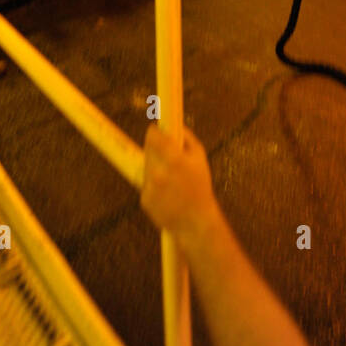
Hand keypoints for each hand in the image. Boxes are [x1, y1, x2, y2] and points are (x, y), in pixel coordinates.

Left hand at [141, 124, 217, 240]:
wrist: (195, 221)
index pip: (152, 136)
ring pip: (146, 166)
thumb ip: (186, 137)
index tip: (155, 130)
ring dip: (154, 166)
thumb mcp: (200, 157)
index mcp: (174, 159)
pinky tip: (167, 191)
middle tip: (167, 156)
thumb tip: (174, 124)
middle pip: (148, 150)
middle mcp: (159, 171)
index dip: (154, 131)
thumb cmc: (200, 187)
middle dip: (156, 149)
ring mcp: (150, 186)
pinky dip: (153, 184)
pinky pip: (145, 183)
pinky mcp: (144, 198)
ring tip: (170, 178)